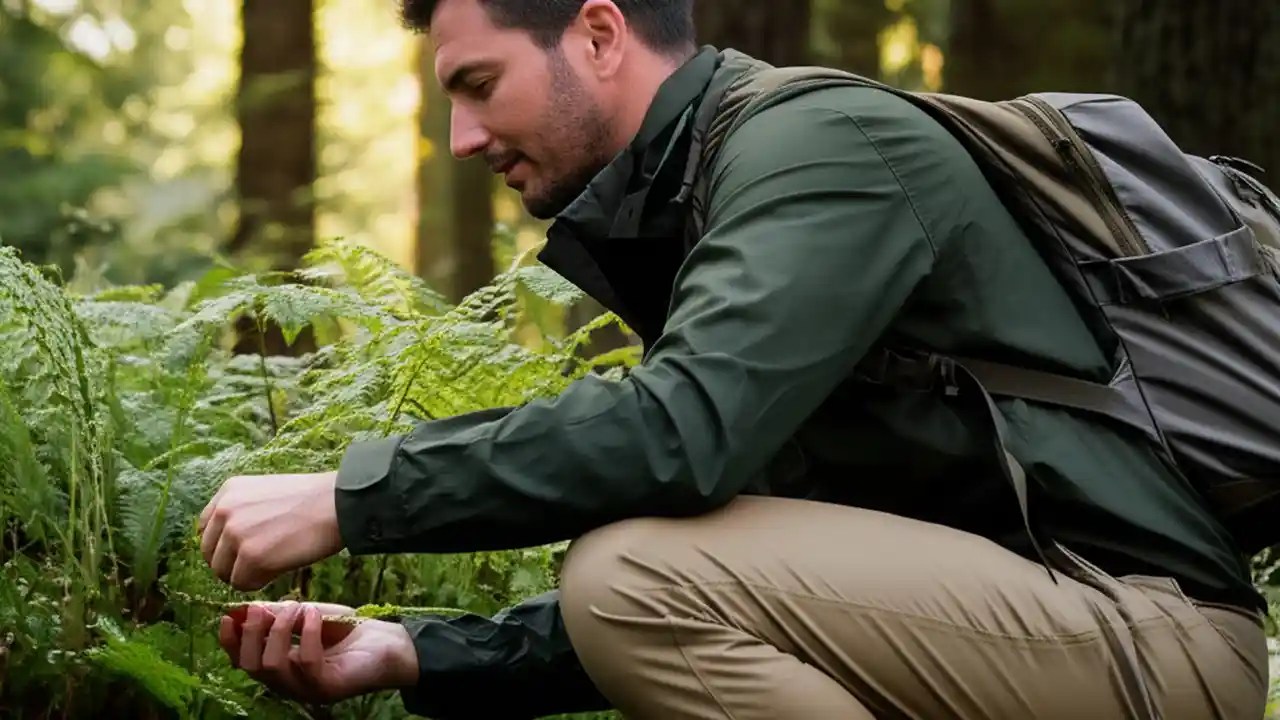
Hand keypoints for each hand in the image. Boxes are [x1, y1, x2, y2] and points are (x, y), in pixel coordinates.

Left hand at [199, 472, 343, 589]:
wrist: (338, 504)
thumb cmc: (313, 500)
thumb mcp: (267, 492)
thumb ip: (242, 511)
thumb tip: (230, 541)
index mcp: (228, 492)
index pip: (206, 529)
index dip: (223, 545)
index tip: (243, 551)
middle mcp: (225, 510)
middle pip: (210, 554)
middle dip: (232, 563)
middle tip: (260, 564)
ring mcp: (235, 534)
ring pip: (224, 572)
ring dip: (245, 574)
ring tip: (273, 565)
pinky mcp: (250, 557)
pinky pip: (242, 583)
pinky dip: (259, 582)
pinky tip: (279, 568)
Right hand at [219, 601, 418, 703]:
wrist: (391, 643)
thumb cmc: (349, 630)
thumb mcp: (309, 617)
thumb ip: (280, 615)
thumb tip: (246, 609)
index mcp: (280, 667)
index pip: (243, 661)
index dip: (230, 641)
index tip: (228, 615)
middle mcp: (289, 683)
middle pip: (251, 667)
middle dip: (251, 634)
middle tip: (264, 608)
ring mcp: (308, 689)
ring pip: (272, 668)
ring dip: (280, 630)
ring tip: (297, 608)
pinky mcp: (328, 688)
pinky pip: (306, 662)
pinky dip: (307, 634)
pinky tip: (316, 615)